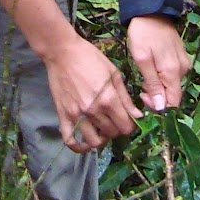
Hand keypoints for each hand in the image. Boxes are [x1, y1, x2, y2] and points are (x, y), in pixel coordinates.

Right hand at [41, 34, 140, 154]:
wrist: (62, 52)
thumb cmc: (90, 57)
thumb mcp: (113, 73)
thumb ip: (125, 97)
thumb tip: (137, 116)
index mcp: (109, 99)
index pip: (125, 126)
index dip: (130, 126)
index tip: (128, 120)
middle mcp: (94, 110)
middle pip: (112, 134)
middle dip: (117, 130)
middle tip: (115, 121)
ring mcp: (77, 115)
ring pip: (94, 141)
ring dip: (101, 139)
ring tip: (101, 129)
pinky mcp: (63, 115)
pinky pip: (69, 140)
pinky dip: (78, 147)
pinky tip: (85, 144)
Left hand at [126, 14, 189, 112]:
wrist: (151, 10)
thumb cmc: (143, 34)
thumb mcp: (142, 59)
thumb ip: (152, 84)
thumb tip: (161, 108)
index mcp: (173, 71)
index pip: (173, 102)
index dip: (159, 107)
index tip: (143, 97)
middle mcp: (183, 69)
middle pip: (173, 95)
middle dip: (157, 97)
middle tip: (141, 87)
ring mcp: (184, 63)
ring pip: (173, 85)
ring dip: (159, 87)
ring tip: (145, 75)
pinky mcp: (181, 58)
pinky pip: (173, 76)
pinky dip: (163, 78)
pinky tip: (152, 69)